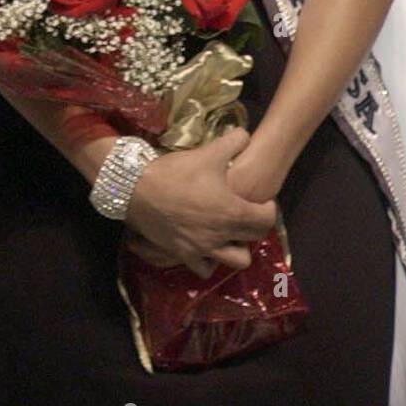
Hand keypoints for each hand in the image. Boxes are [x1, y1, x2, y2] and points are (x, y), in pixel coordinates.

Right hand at [124, 128, 276, 280]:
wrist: (137, 189)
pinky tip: (205, 244)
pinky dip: (209, 260)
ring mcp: (201, 250)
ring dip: (236, 249)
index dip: (269, 209)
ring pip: (235, 262)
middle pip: (254, 241)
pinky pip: (205, 269)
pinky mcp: (183, 256)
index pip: (267, 220)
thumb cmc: (177, 172)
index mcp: (232, 212)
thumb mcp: (210, 151)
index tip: (263, 200)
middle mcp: (221, 236)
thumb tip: (246, 136)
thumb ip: (235, 141)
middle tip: (246, 213)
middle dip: (255, 227)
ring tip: (229, 233)